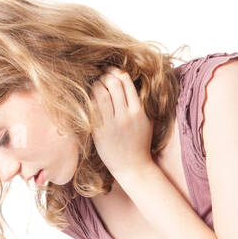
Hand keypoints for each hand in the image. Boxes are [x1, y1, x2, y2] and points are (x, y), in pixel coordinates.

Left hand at [89, 67, 153, 181]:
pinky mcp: (99, 132)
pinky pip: (92, 109)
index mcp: (138, 111)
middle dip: (105, 76)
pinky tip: (91, 98)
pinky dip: (90, 99)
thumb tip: (126, 81)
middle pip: (112, 84)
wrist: (132, 167)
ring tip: (95, 85)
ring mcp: (111, 125)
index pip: (125, 81)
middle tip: (101, 76)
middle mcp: (124, 116)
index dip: (116, 71)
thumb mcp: (147, 121)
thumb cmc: (139, 143)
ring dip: (96, 85)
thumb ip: (140, 102)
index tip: (111, 71)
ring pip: (100, 94)